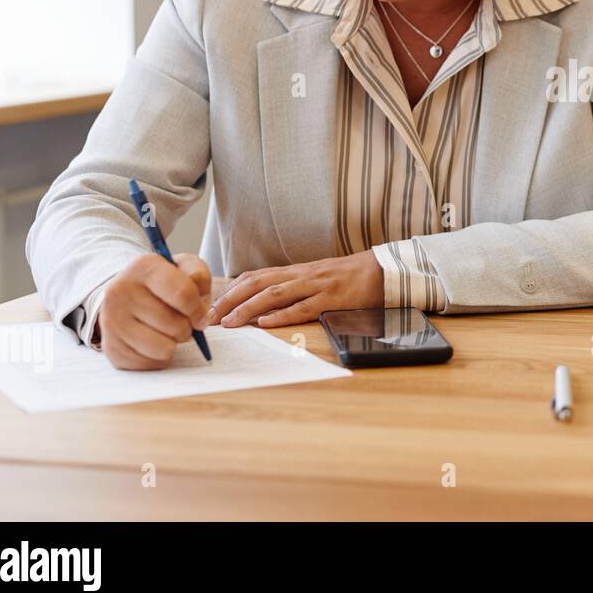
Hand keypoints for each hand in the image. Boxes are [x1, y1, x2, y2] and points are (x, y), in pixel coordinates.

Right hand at [97, 253, 210, 369]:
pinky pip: (150, 364)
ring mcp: (111, 321)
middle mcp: (120, 292)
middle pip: (176, 325)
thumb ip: (199, 276)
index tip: (201, 315)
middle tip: (180, 320)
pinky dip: (159, 357)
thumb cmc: (164, 282)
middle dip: (187, 327)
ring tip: (167, 330)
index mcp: (143, 267)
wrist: (127, 295)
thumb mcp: (184, 267)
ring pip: (164, 349)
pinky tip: (153, 340)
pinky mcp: (111, 347)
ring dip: (174, 343)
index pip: (183, 294)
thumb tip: (201, 306)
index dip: (199, 310)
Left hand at [206, 251, 384, 328]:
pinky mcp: (332, 297)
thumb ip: (294, 288)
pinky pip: (304, 306)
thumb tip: (265, 306)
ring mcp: (316, 285)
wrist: (383, 270)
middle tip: (209, 316)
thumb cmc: (349, 278)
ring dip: (249, 307)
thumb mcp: (316, 279)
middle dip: (230, 299)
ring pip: (275, 294)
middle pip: (257, 283)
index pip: (255, 277)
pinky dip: (282, 314)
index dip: (231, 290)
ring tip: (230, 321)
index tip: (211, 305)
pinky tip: (265, 322)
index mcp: (296, 271)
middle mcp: (301, 275)